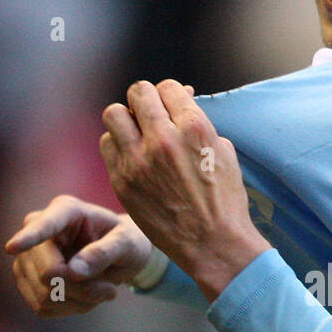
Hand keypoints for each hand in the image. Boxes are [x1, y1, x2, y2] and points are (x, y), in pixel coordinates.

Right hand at [4, 195, 151, 315]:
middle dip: (80, 289)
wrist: (118, 255)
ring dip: (79, 302)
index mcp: (66, 210)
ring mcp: (26, 254)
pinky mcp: (25, 279)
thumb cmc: (126, 243)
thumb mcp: (129, 244)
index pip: (44, 225)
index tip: (12, 248)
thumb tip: (73, 271)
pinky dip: (68, 308)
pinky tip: (83, 296)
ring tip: (100, 290)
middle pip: (48, 272)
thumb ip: (105, 252)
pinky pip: (42, 307)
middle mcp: (37, 227)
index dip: (28, 238)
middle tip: (110, 291)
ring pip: (44, 294)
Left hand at [100, 79, 270, 301]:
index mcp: (194, 128)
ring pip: (113, 114)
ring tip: (136, 133)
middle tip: (150, 115)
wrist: (212, 244)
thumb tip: (183, 101)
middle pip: (138, 93)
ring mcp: (139, 161)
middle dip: (145, 100)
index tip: (171, 107)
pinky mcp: (122, 181)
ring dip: (125, 119)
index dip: (169, 95)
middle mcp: (163, 139)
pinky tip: (131, 155)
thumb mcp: (224, 153)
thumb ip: (200, 124)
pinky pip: (107, 145)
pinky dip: (117, 145)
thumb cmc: (223, 200)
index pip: (168, 87)